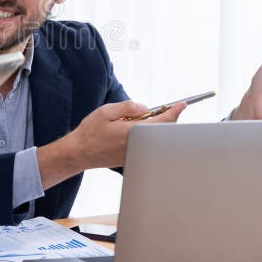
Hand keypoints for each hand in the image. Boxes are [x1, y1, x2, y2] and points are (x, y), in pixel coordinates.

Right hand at [38, 100, 185, 189]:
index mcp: (132, 131)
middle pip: (161, 131)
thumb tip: (145, 107)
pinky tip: (135, 128)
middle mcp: (137, 144)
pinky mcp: (131, 157)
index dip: (174, 111)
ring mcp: (135, 152)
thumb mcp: (106, 112)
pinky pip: (146, 144)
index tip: (182, 104)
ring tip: (144, 118)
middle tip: (164, 108)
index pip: (162, 121)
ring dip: (155, 127)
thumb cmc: (90, 132)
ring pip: (153, 138)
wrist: (79, 153)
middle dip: (166, 118)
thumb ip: (127, 107)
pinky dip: (147, 135)